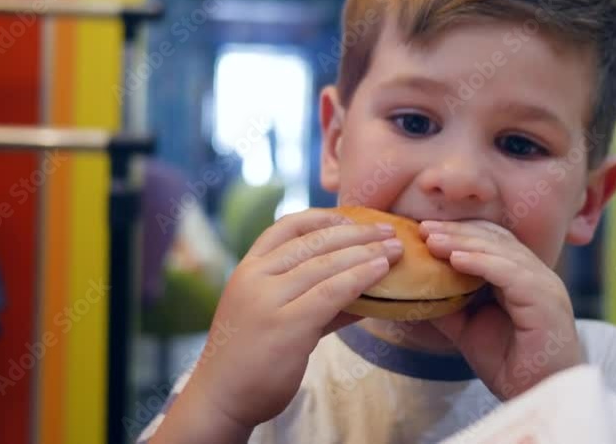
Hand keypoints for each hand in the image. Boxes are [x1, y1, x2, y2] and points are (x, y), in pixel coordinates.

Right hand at [155, 208, 403, 441]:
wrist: (221, 399)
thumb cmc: (250, 357)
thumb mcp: (273, 314)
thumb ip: (310, 297)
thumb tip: (361, 285)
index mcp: (247, 269)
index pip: (285, 227)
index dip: (322, 217)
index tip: (352, 218)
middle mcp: (255, 278)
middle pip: (313, 242)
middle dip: (356, 234)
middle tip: (388, 231)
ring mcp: (268, 300)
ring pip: (326, 264)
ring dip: (366, 253)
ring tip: (395, 249)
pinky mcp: (287, 326)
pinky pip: (332, 293)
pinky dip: (360, 278)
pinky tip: (380, 271)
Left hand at [422, 220, 583, 400]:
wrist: (538, 396)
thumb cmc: (511, 366)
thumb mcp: (470, 330)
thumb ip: (450, 306)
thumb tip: (416, 291)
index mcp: (523, 277)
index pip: (491, 241)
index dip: (459, 233)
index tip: (424, 231)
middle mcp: (537, 275)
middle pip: (495, 241)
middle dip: (457, 232)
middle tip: (423, 228)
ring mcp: (545, 285)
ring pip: (502, 252)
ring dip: (464, 243)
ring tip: (433, 241)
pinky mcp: (545, 300)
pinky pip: (512, 274)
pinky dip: (483, 263)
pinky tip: (456, 259)